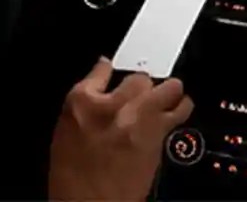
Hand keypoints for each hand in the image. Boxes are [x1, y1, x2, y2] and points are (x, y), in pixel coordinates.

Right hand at [49, 57, 193, 201]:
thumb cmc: (74, 178)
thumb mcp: (65, 136)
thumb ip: (82, 108)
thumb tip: (97, 91)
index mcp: (80, 103)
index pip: (101, 68)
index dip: (109, 69)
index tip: (112, 70)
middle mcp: (111, 104)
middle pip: (138, 77)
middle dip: (142, 86)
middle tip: (142, 94)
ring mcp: (138, 117)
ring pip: (166, 87)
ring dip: (169, 91)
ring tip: (170, 95)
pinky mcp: (158, 134)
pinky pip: (178, 110)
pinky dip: (181, 108)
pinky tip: (180, 110)